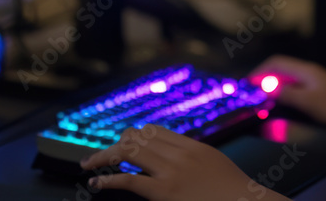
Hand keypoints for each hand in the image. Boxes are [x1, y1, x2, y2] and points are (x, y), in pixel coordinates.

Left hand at [80, 125, 258, 199]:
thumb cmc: (234, 194)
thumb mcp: (216, 168)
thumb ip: (197, 161)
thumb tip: (182, 163)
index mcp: (193, 147)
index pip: (156, 131)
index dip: (135, 136)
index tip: (123, 145)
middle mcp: (180, 154)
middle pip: (139, 137)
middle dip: (116, 144)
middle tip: (100, 156)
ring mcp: (172, 171)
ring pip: (130, 151)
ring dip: (105, 156)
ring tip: (90, 164)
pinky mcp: (164, 192)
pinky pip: (130, 179)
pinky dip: (108, 178)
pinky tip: (96, 182)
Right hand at [250, 55, 325, 128]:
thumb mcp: (308, 102)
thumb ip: (286, 94)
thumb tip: (264, 86)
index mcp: (305, 70)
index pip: (276, 62)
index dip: (260, 71)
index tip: (248, 84)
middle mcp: (307, 70)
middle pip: (280, 67)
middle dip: (264, 76)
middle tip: (251, 91)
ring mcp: (312, 78)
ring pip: (286, 76)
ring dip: (273, 83)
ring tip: (261, 96)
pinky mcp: (316, 88)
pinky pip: (293, 84)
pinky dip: (282, 89)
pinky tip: (280, 100)